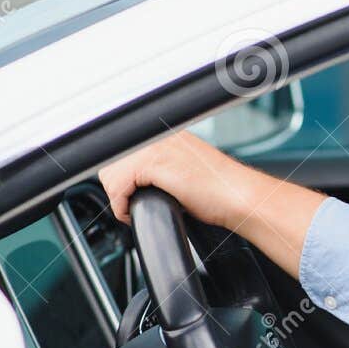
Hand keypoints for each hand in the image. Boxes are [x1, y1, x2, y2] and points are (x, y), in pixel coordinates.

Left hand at [98, 131, 248, 227]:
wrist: (239, 196)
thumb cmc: (221, 191)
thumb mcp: (186, 170)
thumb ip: (161, 168)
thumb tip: (137, 183)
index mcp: (165, 134)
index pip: (121, 152)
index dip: (122, 179)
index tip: (131, 197)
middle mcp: (158, 135)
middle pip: (109, 162)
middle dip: (118, 189)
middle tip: (135, 205)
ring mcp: (155, 146)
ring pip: (109, 174)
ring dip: (120, 198)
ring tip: (137, 209)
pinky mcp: (153, 163)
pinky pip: (118, 188)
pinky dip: (122, 207)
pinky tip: (138, 212)